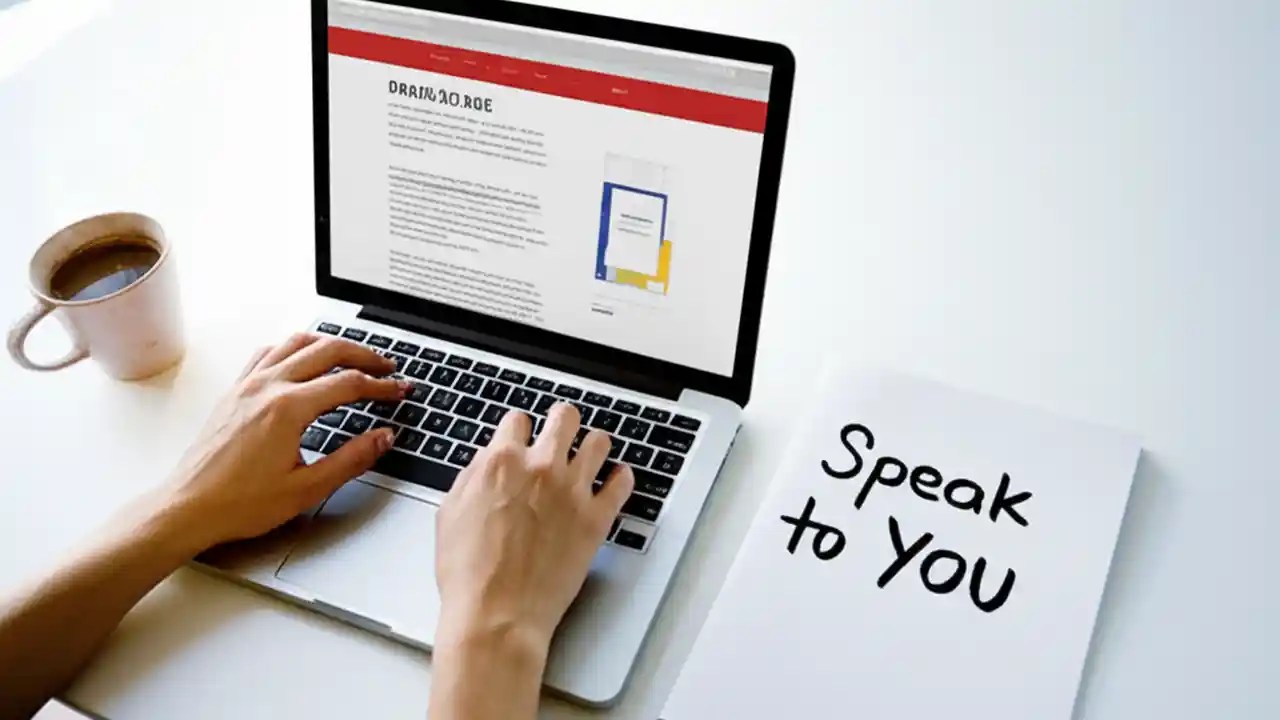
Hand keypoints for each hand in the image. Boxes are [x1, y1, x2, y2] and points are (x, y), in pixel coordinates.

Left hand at [154, 333, 407, 553]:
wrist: (189, 507)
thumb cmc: (239, 503)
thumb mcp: (307, 489)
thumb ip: (352, 459)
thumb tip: (383, 437)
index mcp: (288, 409)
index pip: (348, 384)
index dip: (381, 386)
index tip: (398, 390)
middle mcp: (267, 387)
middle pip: (327, 350)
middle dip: (364, 355)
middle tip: (386, 368)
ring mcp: (247, 385)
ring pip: (297, 343)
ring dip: (330, 344)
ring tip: (352, 355)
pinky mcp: (234, 391)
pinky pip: (268, 353)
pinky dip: (294, 348)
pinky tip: (302, 359)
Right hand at [434, 404, 634, 653]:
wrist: (497, 615)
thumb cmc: (469, 575)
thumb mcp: (450, 514)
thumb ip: (471, 477)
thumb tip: (486, 461)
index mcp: (501, 463)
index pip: (518, 420)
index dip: (519, 430)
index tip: (523, 439)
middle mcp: (540, 468)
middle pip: (563, 417)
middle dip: (561, 422)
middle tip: (562, 432)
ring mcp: (572, 491)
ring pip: (598, 442)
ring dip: (593, 446)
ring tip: (591, 455)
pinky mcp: (597, 518)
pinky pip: (622, 483)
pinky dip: (621, 479)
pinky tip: (616, 481)